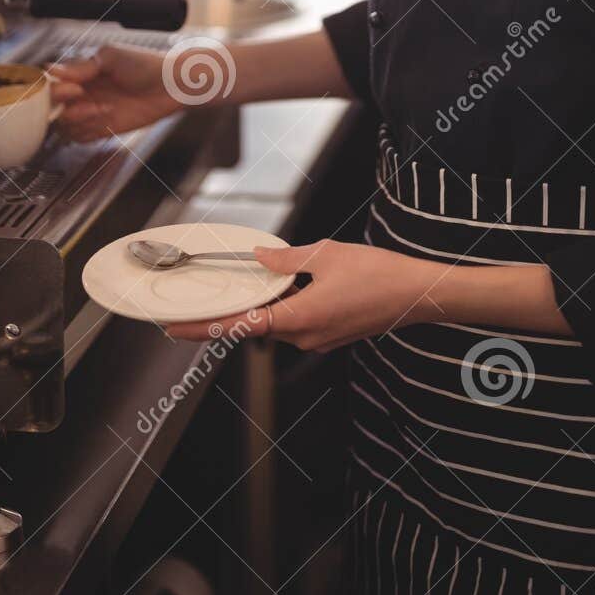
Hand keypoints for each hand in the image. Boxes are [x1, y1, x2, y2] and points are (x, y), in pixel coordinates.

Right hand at [47, 44, 171, 141]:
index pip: (50, 84)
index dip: (54, 88)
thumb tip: (52, 69)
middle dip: (63, 104)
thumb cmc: (146, 65)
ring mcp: (90, 112)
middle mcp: (82, 94)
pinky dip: (86, 131)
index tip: (72, 86)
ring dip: (78, 118)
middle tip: (82, 95)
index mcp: (80, 73)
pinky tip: (105, 117)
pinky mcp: (101, 128)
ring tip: (100, 108)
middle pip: (52, 107)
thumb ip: (81, 66)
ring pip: (64, 125)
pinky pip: (80, 137)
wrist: (170, 86)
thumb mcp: (111, 57)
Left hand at [163, 239, 442, 352]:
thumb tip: (261, 260)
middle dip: (236, 308)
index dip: (204, 328)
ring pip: (278, 322)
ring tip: (258, 281)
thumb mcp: (327, 255)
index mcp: (299, 318)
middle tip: (207, 294)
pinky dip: (286, 307)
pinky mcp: (331, 336)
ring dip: (266, 305)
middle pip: (257, 324)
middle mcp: (305, 336)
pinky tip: (290, 287)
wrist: (418, 295)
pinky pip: (298, 322)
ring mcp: (319, 340)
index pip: (239, 326)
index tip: (175, 328)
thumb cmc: (379, 275)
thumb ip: (288, 261)